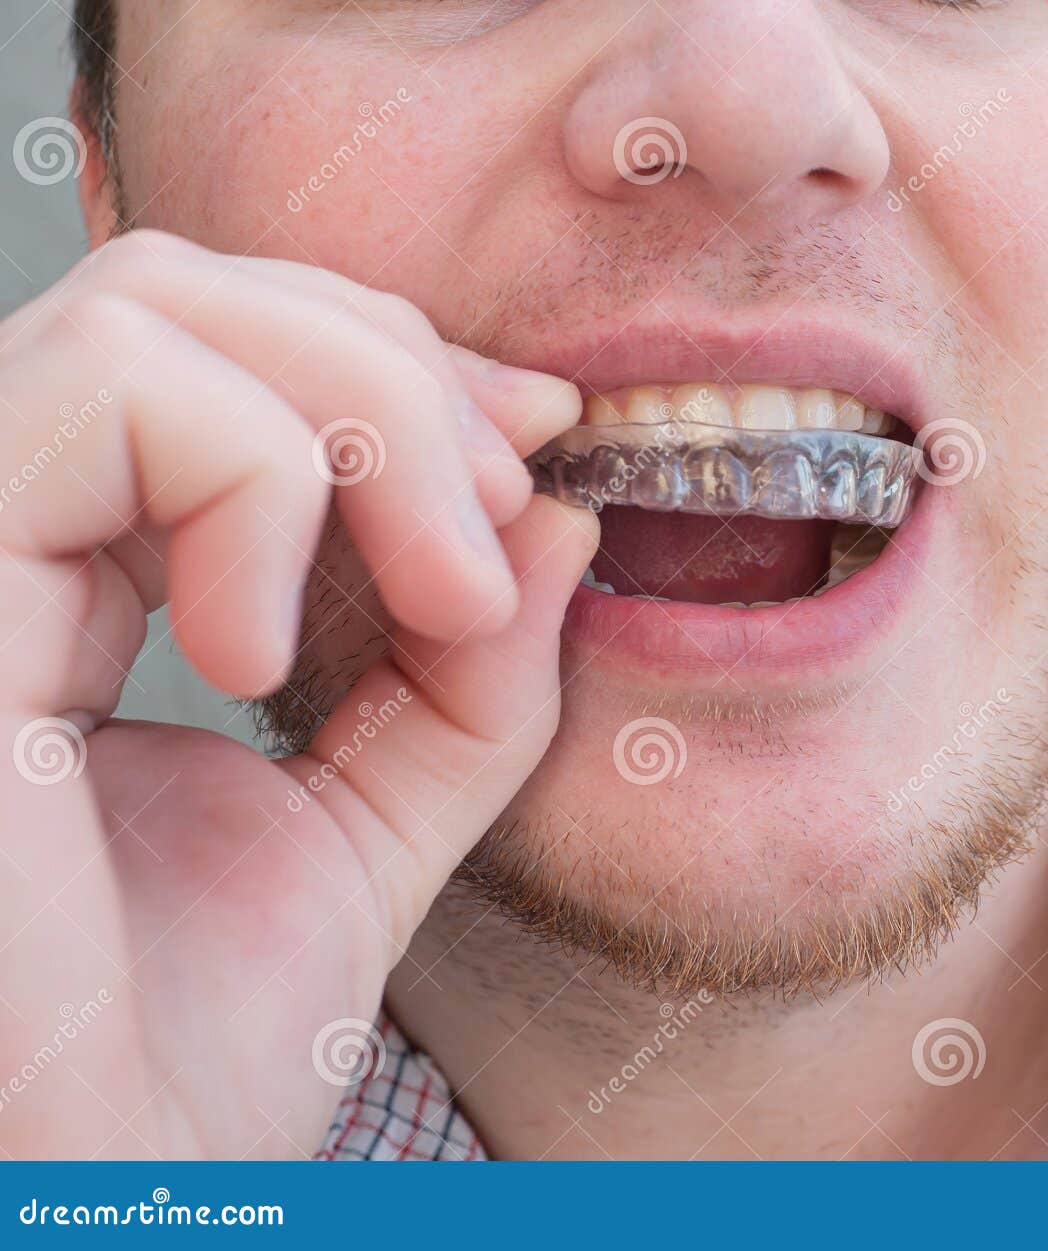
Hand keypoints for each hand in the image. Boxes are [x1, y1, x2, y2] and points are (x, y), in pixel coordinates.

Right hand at [0, 230, 596, 1157]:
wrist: (93, 1204)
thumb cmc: (183, 1059)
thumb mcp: (371, 831)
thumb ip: (465, 682)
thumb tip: (557, 513)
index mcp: (70, 593)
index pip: (226, 363)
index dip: (399, 369)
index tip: (537, 443)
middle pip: (193, 297)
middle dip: (401, 378)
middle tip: (506, 510)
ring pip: (153, 310)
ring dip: (364, 418)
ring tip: (437, 598)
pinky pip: (105, 391)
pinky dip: (256, 480)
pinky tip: (261, 657)